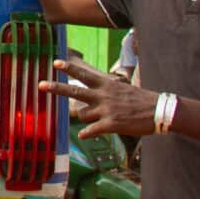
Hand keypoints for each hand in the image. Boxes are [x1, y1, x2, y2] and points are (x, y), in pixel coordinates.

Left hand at [39, 56, 159, 138]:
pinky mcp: (110, 124)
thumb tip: (93, 95)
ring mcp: (106, 110)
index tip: (56, 63)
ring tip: (100, 119)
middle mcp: (103, 95)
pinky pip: (90, 130)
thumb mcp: (122, 89)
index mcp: (106, 85)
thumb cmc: (141, 100)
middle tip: (41, 85)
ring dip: (85, 118)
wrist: (158, 111)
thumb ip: (105, 91)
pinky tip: (84, 135)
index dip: (69, 68)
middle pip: (75, 91)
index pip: (84, 74)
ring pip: (82, 114)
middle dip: (56, 88)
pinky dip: (86, 133)